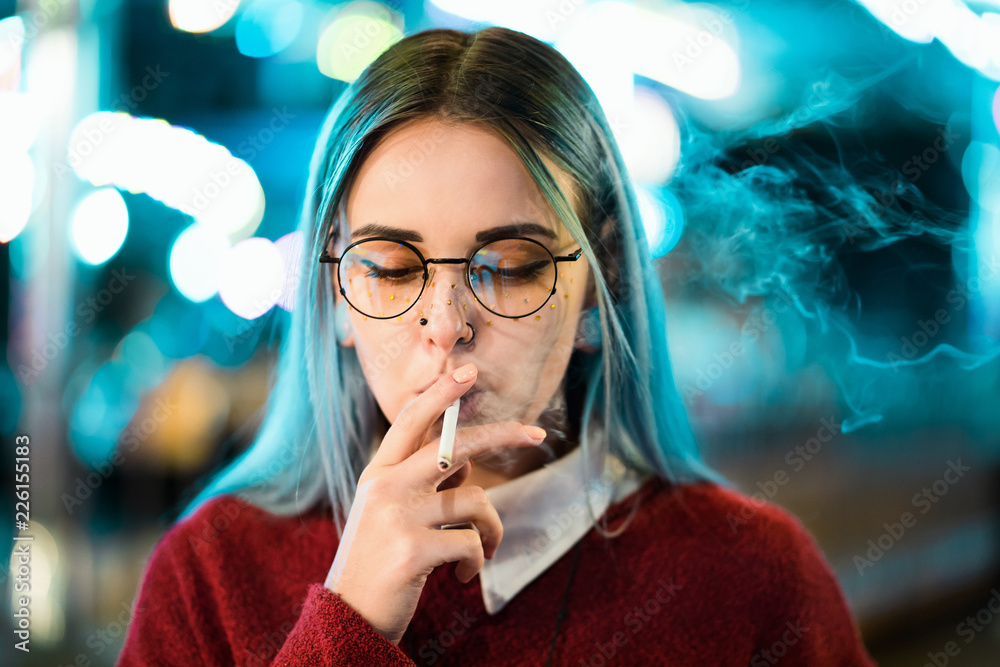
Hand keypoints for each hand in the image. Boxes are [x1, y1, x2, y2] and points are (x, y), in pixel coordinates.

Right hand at [324, 363, 546, 644]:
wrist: (350, 616)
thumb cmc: (380, 560)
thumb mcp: (391, 512)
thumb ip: (424, 483)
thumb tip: (467, 460)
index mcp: (378, 472)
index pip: (412, 419)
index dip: (442, 393)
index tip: (469, 370)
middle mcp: (386, 486)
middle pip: (457, 447)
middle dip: (503, 434)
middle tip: (537, 432)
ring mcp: (398, 517)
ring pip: (476, 502)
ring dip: (491, 531)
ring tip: (480, 551)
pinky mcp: (413, 550)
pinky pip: (473, 543)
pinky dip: (477, 562)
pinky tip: (460, 575)